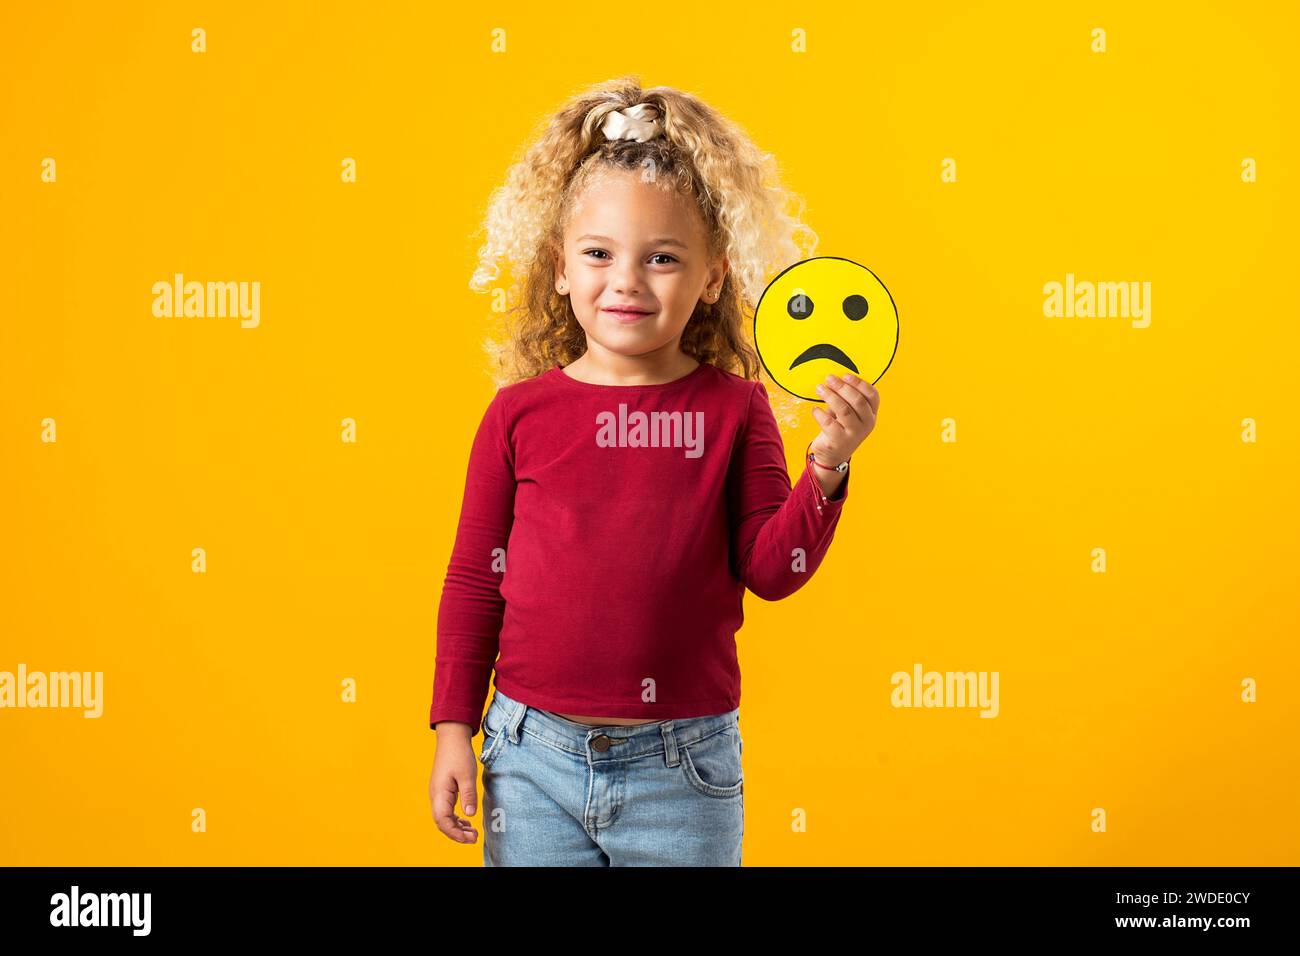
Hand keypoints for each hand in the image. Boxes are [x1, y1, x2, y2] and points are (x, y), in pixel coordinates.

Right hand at [429, 723, 479, 843]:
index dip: (455, 833)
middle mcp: (436, 795)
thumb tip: (470, 814)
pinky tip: (467, 820)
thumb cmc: (459, 754)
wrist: (452, 737)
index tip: (469, 838)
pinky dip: (456, 818)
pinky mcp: (443, 790)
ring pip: (444, 817)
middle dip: (457, 833)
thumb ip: (468, 795)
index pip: (443, 821)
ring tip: (472, 832)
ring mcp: (438, 793)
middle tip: (474, 838)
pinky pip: (447, 810)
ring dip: (457, 827)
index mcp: (440, 793)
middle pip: (442, 822)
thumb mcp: (467, 774)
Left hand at [810, 372, 879, 466]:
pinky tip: (815, 409)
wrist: (833, 456)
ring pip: (844, 410)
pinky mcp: (838, 441)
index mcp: (871, 415)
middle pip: (858, 400)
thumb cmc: (840, 429)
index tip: (845, 375)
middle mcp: (866, 424)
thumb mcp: (848, 414)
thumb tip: (832, 380)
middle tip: (829, 378)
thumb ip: (845, 399)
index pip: (872, 395)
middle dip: (842, 387)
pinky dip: (820, 413)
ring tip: (819, 388)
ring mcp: (853, 434)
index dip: (859, 383)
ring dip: (830, 396)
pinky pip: (828, 423)